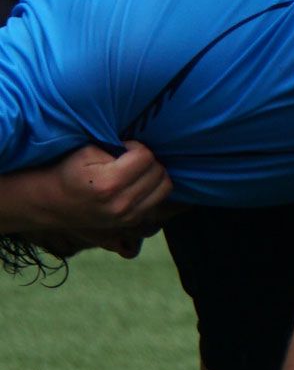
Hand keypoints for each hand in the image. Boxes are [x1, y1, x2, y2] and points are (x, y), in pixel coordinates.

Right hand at [10, 142, 172, 244]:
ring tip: (137, 171)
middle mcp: (122, 203)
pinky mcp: (131, 222)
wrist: (52, 203)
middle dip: (148, 160)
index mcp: (110, 183)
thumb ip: (116, 148)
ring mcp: (128, 216)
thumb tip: (139, 149)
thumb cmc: (69, 172)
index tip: (124, 149)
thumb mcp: (87, 152)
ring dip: (155, 175)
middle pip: (158, 172)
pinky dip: (152, 189)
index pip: (146, 157)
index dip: (137, 147)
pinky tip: (136, 184)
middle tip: (131, 159)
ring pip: (164, 187)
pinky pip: (157, 200)